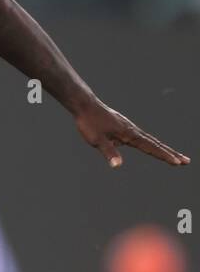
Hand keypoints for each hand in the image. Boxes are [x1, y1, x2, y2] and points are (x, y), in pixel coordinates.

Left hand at [74, 98, 188, 168]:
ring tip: (174, 156)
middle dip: (171, 153)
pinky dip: (151, 144)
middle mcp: (133, 130)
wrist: (85, 105)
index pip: (151, 148)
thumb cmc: (89, 123)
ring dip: (163, 149)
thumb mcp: (97, 140)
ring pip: (150, 140)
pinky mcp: (124, 127)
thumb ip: (108, 152)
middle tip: (186, 161)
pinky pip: (141, 138)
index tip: (178, 162)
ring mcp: (129, 128)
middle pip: (156, 144)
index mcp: (129, 134)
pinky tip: (148, 146)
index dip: (164, 156)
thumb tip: (117, 165)